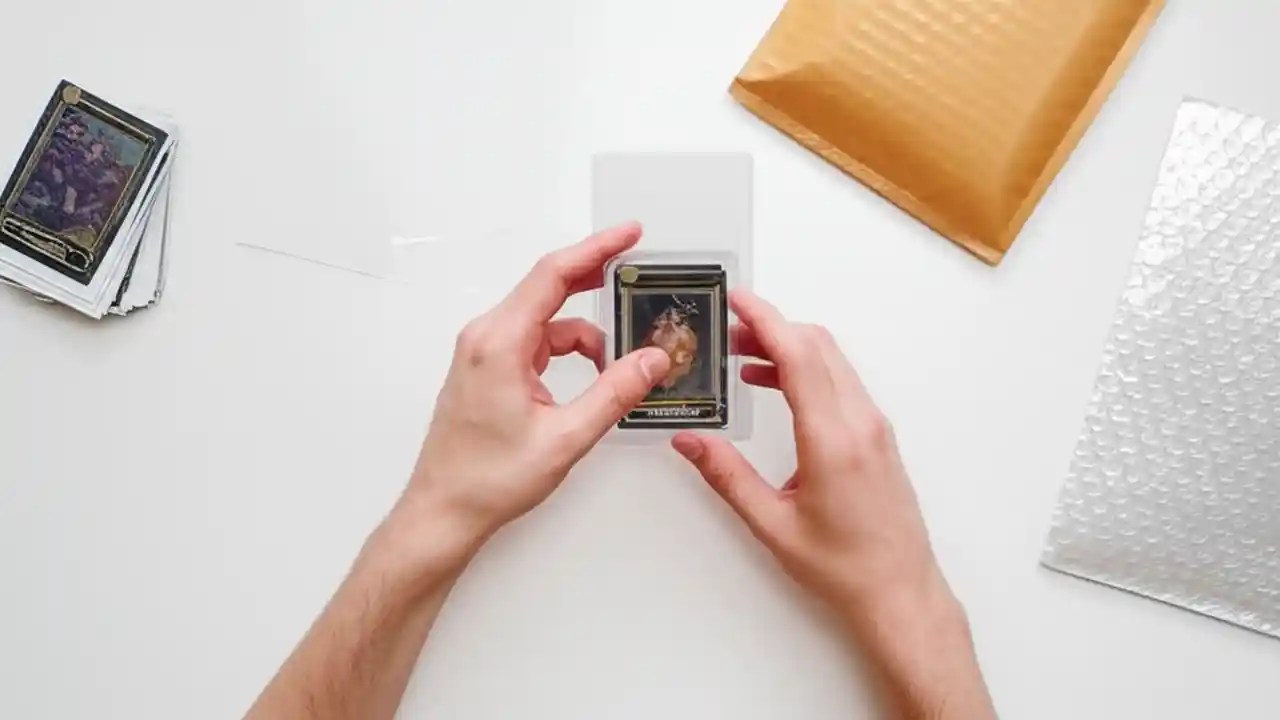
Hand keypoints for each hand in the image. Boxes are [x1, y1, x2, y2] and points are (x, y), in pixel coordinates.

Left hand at [400, 223, 670, 563]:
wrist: (443, 511)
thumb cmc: (487, 479)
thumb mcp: (566, 437)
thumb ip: (615, 393)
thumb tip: (651, 361)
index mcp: (499, 344)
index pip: (553, 276)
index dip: (596, 249)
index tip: (629, 235)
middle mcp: (485, 338)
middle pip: (548, 289)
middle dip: (596, 280)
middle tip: (637, 278)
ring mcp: (483, 352)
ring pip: (546, 323)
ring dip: (585, 336)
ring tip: (621, 366)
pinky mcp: (486, 369)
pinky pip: (534, 343)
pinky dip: (565, 352)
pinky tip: (591, 379)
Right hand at [672, 291, 993, 716]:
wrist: (901, 593)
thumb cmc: (844, 568)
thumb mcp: (772, 525)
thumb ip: (727, 476)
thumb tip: (689, 441)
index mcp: (833, 439)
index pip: (798, 355)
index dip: (765, 319)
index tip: (737, 299)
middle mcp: (860, 423)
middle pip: (817, 346)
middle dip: (771, 327)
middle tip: (728, 329)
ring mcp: (875, 427)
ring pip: (832, 361)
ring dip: (790, 348)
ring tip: (744, 357)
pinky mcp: (878, 436)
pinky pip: (842, 383)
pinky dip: (808, 370)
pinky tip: (778, 387)